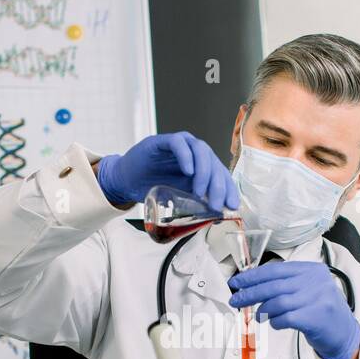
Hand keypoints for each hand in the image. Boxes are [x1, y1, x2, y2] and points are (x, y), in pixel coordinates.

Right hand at [94, 132, 237, 211]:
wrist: (127, 181)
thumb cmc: (154, 186)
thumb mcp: (180, 198)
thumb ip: (197, 203)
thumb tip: (216, 217)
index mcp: (201, 165)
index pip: (221, 174)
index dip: (229, 189)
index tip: (232, 206)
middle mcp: (194, 152)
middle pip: (214, 163)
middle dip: (217, 185)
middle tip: (215, 204)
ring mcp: (180, 144)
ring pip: (201, 150)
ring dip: (204, 172)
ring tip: (199, 191)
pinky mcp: (163, 142)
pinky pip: (178, 144)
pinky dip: (185, 156)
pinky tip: (188, 171)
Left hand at [228, 260, 359, 358]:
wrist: (344, 333)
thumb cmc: (320, 311)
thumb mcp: (308, 290)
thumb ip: (286, 285)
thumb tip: (252, 286)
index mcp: (312, 270)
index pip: (275, 270)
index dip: (253, 276)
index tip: (237, 282)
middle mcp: (316, 281)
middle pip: (274, 286)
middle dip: (250, 293)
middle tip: (236, 300)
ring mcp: (317, 298)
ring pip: (278, 302)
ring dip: (263, 311)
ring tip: (258, 316)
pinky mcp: (315, 317)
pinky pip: (285, 318)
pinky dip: (275, 322)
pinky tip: (275, 323)